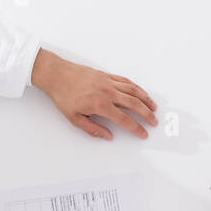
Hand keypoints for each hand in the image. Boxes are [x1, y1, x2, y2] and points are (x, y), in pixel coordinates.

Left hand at [31, 49, 156, 140]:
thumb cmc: (63, 95)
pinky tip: (141, 92)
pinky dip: (136, 87)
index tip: (143, 133)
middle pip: (133, 104)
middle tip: (154, 121)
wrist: (56, 74)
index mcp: (100, 105)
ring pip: (133, 91)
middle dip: (146, 114)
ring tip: (153, 107)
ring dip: (145, 99)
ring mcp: (108, 82)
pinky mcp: (106, 75)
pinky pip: (126, 81)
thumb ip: (93, 129)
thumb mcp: (74, 118)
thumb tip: (108, 136)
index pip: (124, 119)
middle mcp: (107, 92)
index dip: (136, 128)